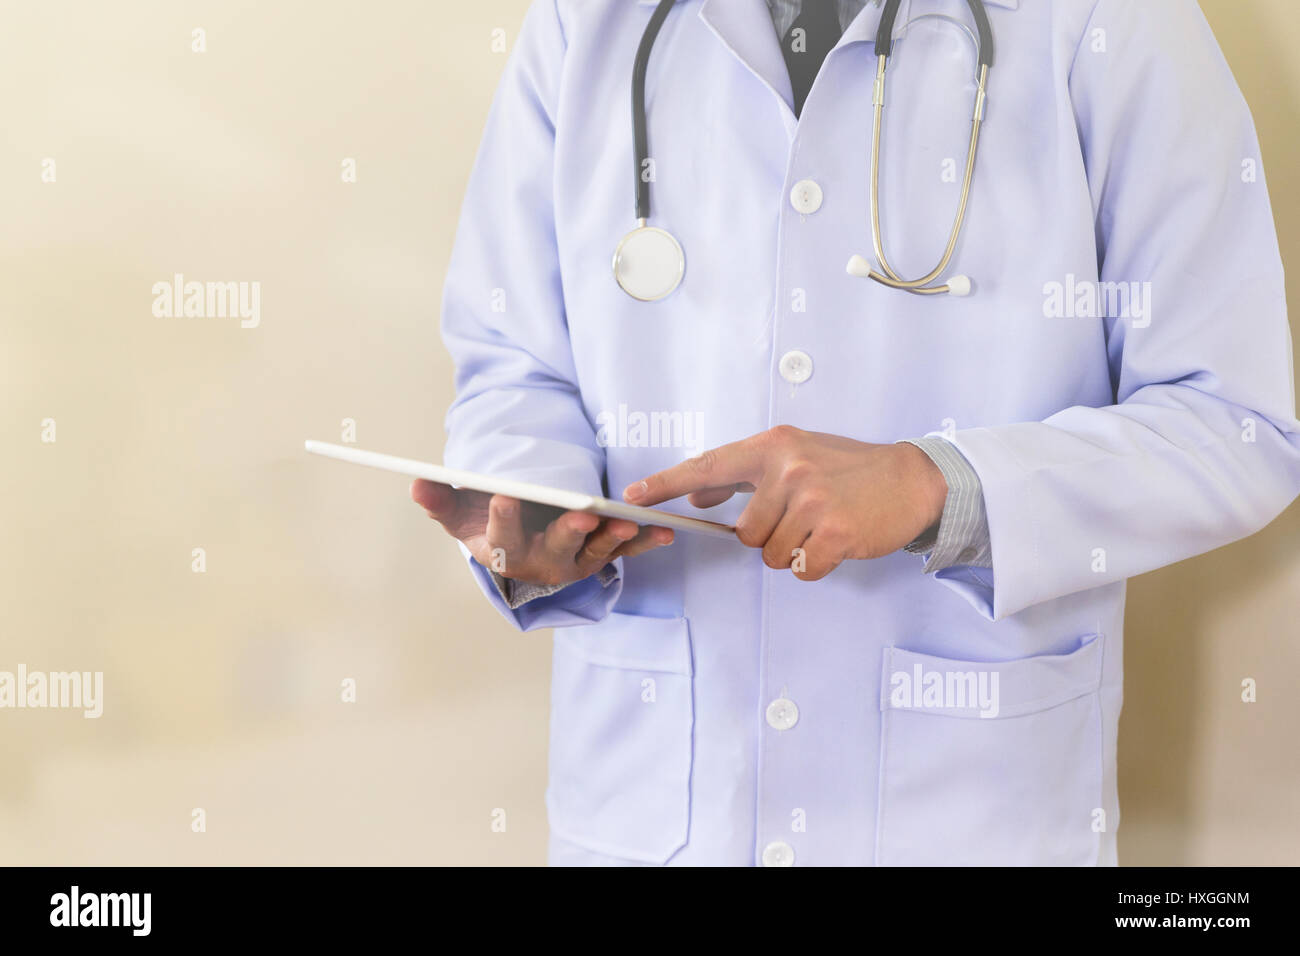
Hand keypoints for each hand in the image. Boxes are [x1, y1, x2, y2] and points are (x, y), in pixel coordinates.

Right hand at [411, 479, 673, 587]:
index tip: (503, 495)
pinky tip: (664, 532)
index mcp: (505, 552)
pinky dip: (644, 543)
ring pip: (596, 553)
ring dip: (613, 540)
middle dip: (570, 531)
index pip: (502, 537)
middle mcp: (541, 564)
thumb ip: (439, 500)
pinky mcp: (599, 557)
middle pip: (556, 550)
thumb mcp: (459, 515)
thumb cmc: (486, 525)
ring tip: (629, 525)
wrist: (515, 546)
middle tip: (582, 513)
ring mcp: (574, 563)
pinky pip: (624, 551)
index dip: (502, 518)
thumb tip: (415, 483)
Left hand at [623, 426, 946, 580]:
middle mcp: (788, 468)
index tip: (631, 497)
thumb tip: (700, 494)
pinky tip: (838, 541)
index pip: (708, 466)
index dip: (666, 484)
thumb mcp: (795, 455)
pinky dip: (816, 564)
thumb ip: (748, 474)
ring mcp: (811, 499)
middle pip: (744, 534)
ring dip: (794, 551)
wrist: (912, 479)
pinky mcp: (833, 531)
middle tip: (804, 518)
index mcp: (773, 446)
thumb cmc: (848, 469)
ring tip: (823, 525)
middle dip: (769, 537)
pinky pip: (801, 568)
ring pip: (770, 554)